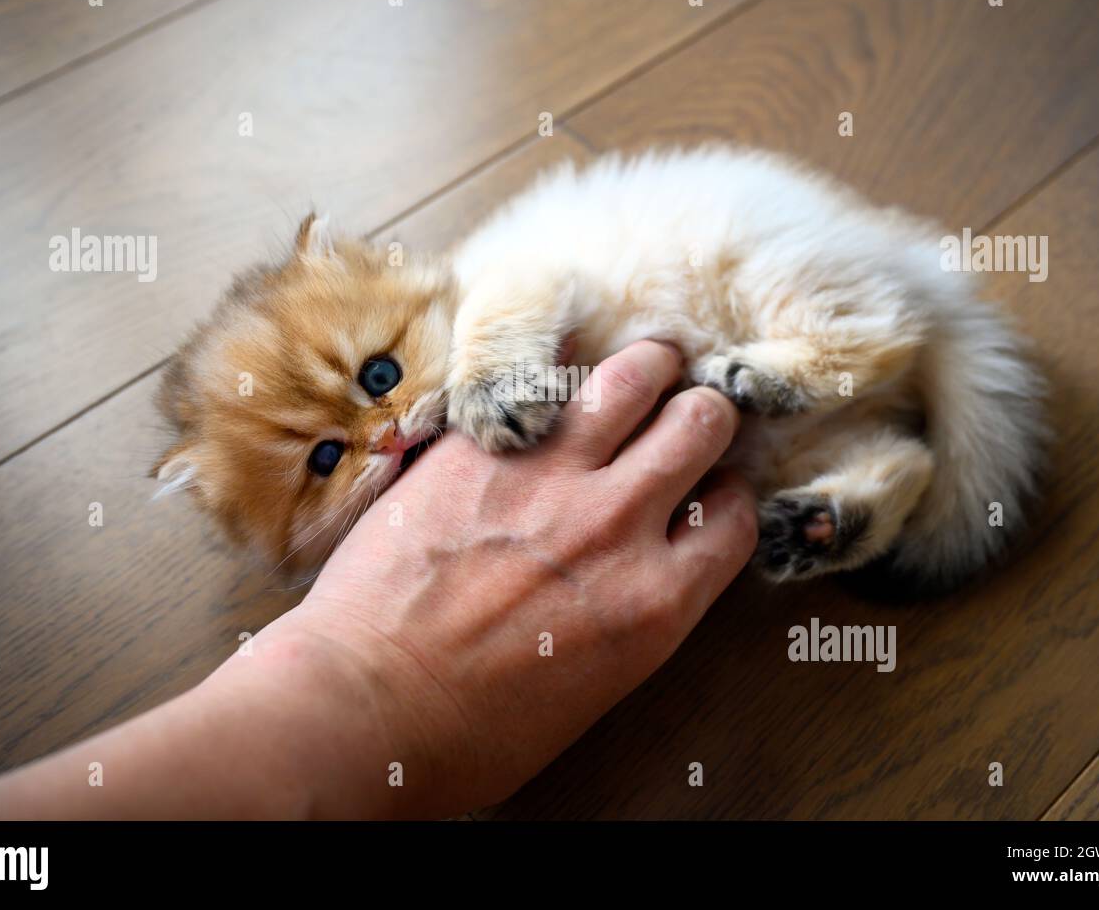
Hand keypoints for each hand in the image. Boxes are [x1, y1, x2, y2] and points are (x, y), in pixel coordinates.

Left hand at [244, 340, 758, 816]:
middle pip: (701, 422)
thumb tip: (643, 565)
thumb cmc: (471, 731)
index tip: (702, 492)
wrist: (366, 706)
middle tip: (679, 415)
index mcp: (655, 600)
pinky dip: (558, 373)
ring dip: (646, 366)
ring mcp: (546, 475)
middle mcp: (617, 523)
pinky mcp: (478, 446)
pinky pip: (539, 378)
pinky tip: (555, 378)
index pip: (732, 515)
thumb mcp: (595, 686)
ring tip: (641, 366)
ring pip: (633, 375)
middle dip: (700, 413)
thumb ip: (635, 609)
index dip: (722, 496)